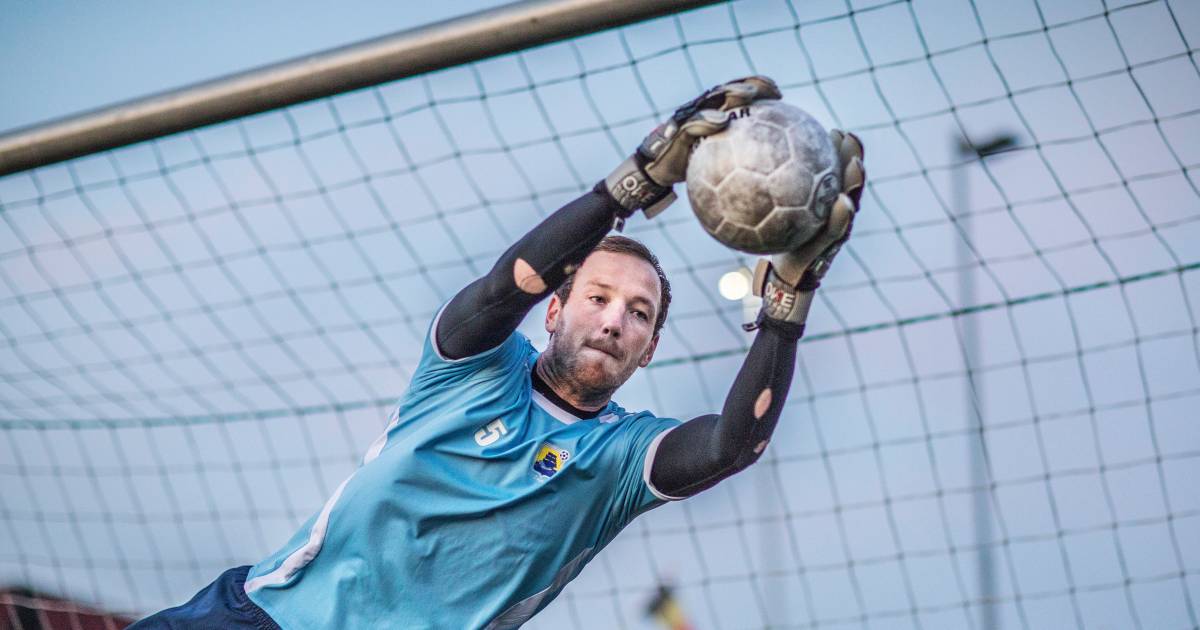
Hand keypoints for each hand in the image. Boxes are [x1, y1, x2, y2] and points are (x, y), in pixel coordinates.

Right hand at [604, 76, 782, 219]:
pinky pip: (693, 122)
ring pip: (712, 98)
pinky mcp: (675, 130)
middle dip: (750, 85)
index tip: (779, 94)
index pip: (737, 94)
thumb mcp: (715, 165)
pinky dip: (707, 120)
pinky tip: (723, 122)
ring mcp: (688, 117)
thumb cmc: (689, 169)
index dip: (758, 88)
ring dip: (732, 93)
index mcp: (713, 112)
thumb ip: (735, 162)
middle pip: (729, 90)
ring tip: (750, 94)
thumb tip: (768, 179)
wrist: (655, 173)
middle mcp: (701, 109)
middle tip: (772, 90)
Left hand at [752, 130, 865, 327]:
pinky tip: (843, 202)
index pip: (832, 170)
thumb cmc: (772, 243)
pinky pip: (839, 228)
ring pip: (850, 201)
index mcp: (821, 199)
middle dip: (851, 158)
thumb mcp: (765, 215)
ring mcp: (837, 228)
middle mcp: (833, 210)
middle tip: (847, 137)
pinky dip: (842, 216)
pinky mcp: (832, 245)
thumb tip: (732, 162)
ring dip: (855, 182)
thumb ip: (757, 191)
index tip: (833, 131)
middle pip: (847, 180)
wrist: (783, 278)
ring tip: (856, 164)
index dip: (836, 150)